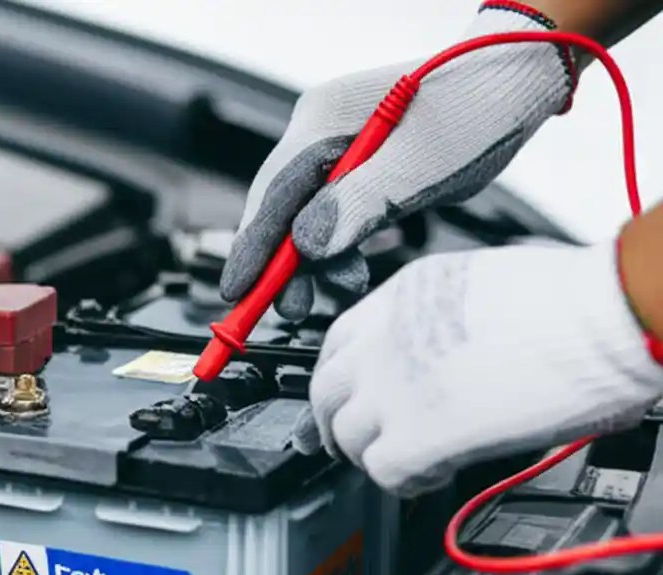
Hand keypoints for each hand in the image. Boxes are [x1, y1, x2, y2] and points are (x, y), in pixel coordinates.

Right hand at [220, 1, 574, 320]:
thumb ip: (358, 204)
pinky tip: (352, 273)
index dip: (253, 247)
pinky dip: (338, 250)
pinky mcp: (362, 170)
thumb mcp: (422, 163)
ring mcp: (339, 152)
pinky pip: (334, 218)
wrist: (522, 78)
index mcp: (323, 117)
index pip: (273, 191)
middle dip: (283, 265)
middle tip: (292, 310)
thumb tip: (305, 248)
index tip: (236, 292)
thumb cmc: (479, 105)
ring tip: (343, 289)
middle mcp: (321, 133)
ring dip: (317, 263)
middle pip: (282, 209)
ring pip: (306, 220)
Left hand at [293, 242, 662, 495]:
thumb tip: (448, 354)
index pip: (337, 342)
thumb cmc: (575, 300)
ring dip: (373, 455)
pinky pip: (382, 472)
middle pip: (326, 392)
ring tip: (409, 462)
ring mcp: (392, 386)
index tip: (354, 396)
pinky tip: (435, 475)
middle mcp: (384, 337)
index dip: (343, 378)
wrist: (605, 317)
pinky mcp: (416, 432)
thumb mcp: (483, 287)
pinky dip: (404, 481)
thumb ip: (444, 320)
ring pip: (347, 436)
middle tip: (360, 443)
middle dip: (338, 423)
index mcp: (401, 295)